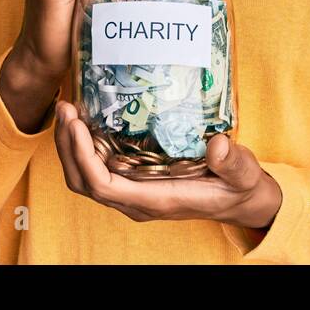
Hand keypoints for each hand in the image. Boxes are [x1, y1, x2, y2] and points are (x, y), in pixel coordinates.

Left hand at [53, 99, 282, 229]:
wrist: (241, 200)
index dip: (82, 156)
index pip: (102, 185)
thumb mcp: (242, 173)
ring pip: (85, 178)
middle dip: (67, 147)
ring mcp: (133, 194)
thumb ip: (232, 163)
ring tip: (69, 111)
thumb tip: (217, 144)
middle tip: (66, 108)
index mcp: (156, 199)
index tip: (77, 124)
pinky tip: (87, 122)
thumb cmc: (239, 186)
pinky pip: (97, 170)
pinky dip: (84, 148)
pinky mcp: (134, 183)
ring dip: (71, 146)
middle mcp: (137, 201)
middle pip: (83, 182)